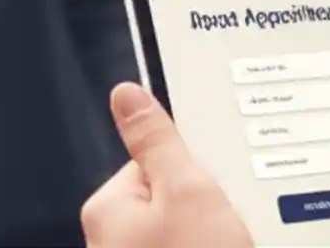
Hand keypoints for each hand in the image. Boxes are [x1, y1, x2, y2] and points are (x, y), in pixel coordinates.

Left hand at [82, 84, 252, 247]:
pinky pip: (187, 245)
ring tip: (221, 243)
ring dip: (207, 234)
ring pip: (183, 228)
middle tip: (218, 226)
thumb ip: (158, 141)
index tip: (207, 184)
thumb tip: (127, 95)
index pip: (155, 159)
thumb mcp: (186, 192)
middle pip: (169, 196)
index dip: (191, 169)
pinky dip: (204, 246)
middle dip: (201, 207)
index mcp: (107, 208)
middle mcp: (109, 237)